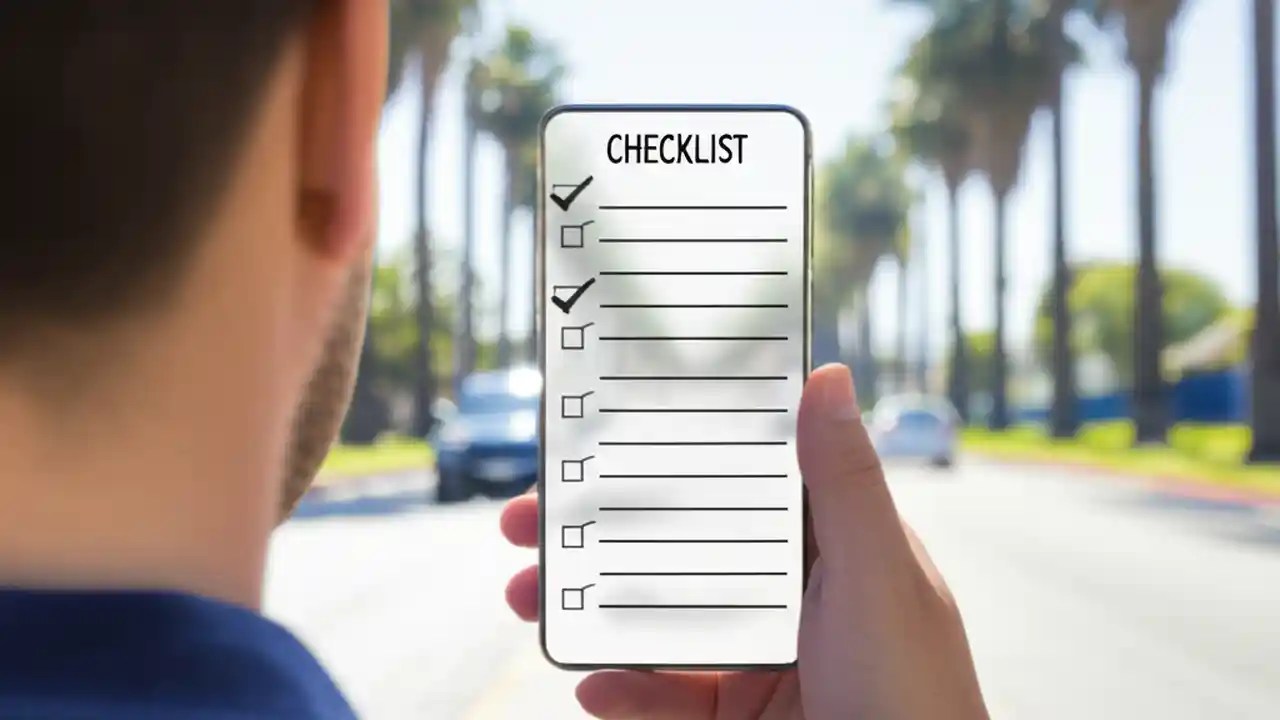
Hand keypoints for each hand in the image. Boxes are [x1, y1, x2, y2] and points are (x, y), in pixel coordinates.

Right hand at [500, 364, 988, 718]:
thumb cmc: (917, 694)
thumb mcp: (877, 577)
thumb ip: (844, 485)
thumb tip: (828, 377)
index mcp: (829, 545)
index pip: (737, 480)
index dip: (666, 457)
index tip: (597, 437)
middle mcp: (792, 596)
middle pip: (678, 549)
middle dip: (601, 535)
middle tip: (528, 524)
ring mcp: (763, 658)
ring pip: (659, 622)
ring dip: (590, 610)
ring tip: (530, 600)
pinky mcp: (739, 716)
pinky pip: (666, 697)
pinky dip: (622, 690)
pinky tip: (593, 685)